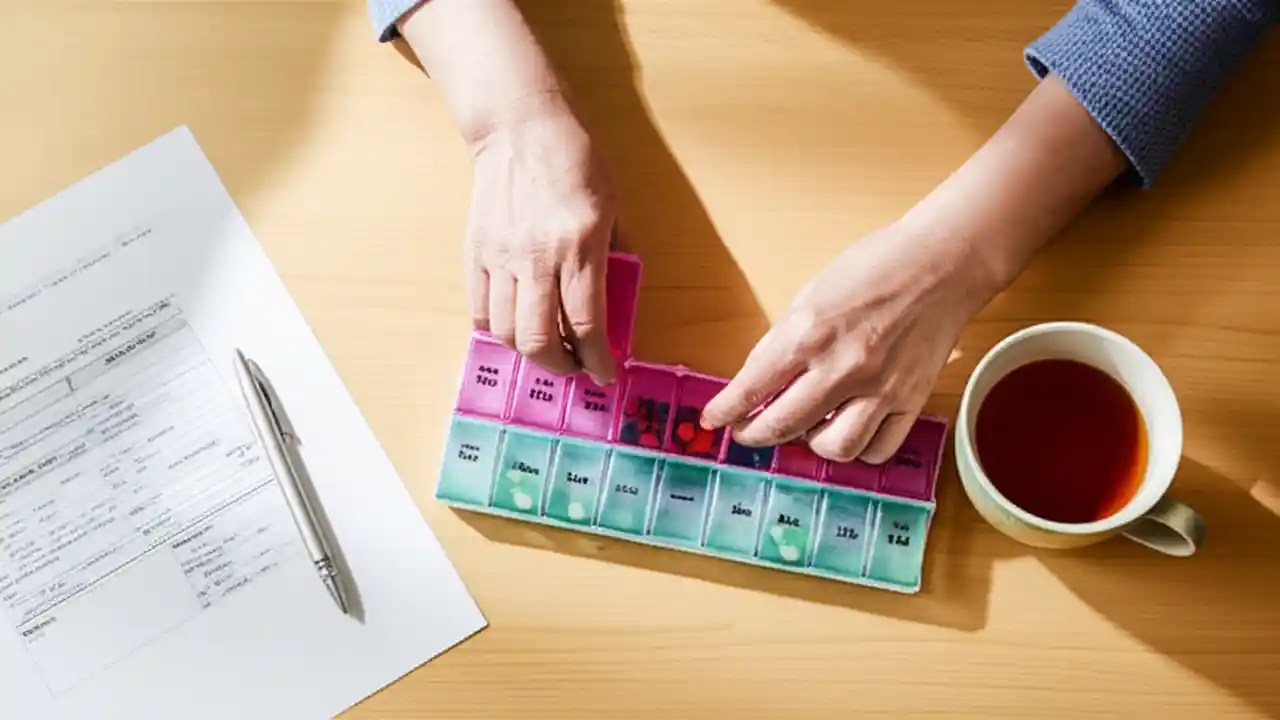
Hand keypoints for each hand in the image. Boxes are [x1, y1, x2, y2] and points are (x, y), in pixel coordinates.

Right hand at [465, 92, 618, 383]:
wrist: (519, 128)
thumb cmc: (575, 160)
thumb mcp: (613, 206)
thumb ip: (616, 255)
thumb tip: (617, 301)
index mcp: (580, 245)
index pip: (587, 322)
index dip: (597, 360)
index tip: (605, 375)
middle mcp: (538, 256)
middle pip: (540, 339)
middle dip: (561, 366)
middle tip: (574, 368)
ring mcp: (501, 256)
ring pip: (507, 332)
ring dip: (529, 353)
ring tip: (547, 350)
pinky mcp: (476, 252)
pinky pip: (481, 310)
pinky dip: (499, 331)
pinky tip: (516, 328)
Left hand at [701, 221, 996, 462]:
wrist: (943, 263)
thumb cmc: (874, 267)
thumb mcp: (810, 294)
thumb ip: (783, 340)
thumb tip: (757, 380)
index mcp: (809, 333)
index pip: (752, 387)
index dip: (725, 410)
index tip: (713, 420)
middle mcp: (842, 367)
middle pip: (783, 426)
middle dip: (754, 435)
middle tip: (747, 431)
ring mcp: (880, 389)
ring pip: (833, 448)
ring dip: (809, 443)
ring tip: (806, 426)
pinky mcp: (911, 401)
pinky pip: (877, 449)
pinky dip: (857, 448)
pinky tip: (847, 429)